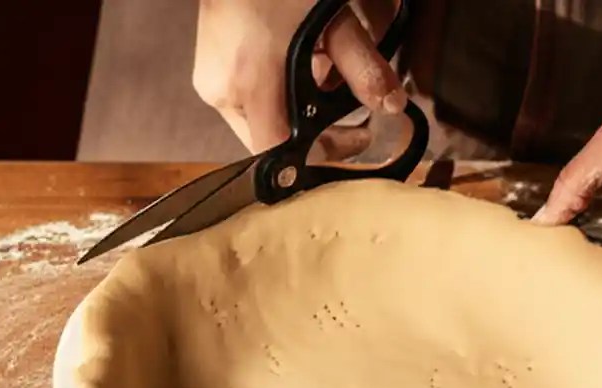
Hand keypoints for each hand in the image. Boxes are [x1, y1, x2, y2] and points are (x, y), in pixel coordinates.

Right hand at [193, 0, 406, 156]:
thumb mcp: (330, 19)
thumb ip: (361, 66)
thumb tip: (391, 104)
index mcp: (247, 82)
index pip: (280, 149)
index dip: (323, 153)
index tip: (358, 139)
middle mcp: (221, 89)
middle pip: (274, 138)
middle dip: (319, 127)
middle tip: (354, 113)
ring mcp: (211, 80)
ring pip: (265, 118)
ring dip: (302, 105)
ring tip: (329, 71)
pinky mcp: (211, 69)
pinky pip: (251, 97)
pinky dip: (282, 88)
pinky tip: (306, 59)